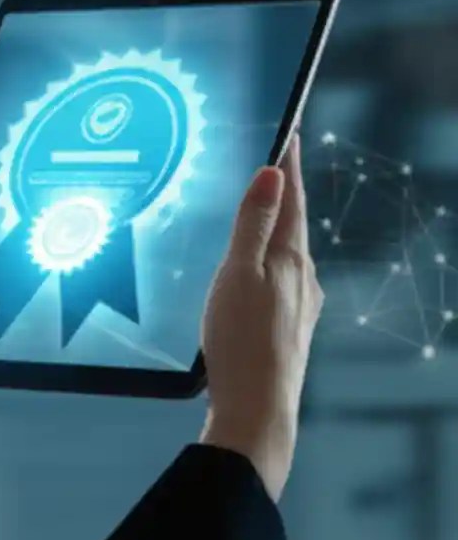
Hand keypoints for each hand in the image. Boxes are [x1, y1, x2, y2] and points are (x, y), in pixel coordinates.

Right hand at [199, 136, 324, 500]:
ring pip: (288, 252)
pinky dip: (269, 259)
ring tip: (260, 210)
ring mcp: (300, 303)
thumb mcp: (237, 274)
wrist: (257, 408)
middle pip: (292, 223)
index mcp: (289, 258)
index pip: (290, 198)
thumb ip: (252, 224)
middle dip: (282, 192)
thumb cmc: (240, 342)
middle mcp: (302, 277)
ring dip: (274, 227)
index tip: (289, 131)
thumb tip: (272, 174)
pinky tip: (256, 271)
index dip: (287, 164)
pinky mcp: (289, 326)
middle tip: (272, 162)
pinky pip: (281, 278)